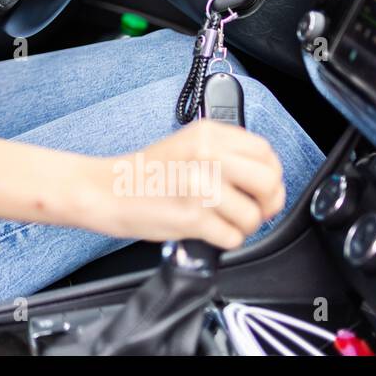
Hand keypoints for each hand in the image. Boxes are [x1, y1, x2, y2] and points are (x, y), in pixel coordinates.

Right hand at [81, 118, 285, 249]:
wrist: (105, 190)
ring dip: (241, 227)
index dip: (271, 175)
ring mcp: (200, 186)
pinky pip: (232, 238)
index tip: (261, 189)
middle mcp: (207, 155)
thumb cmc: (145, 173)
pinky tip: (206, 231)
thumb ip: (225, 153)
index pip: (265, 152)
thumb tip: (265, 178)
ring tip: (220, 222)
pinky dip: (223, 241)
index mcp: (208, 134)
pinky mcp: (192, 216)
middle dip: (266, 204)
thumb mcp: (188, 145)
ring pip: (253, 216)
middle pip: (268, 182)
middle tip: (252, 210)